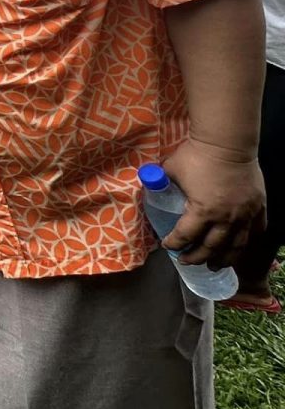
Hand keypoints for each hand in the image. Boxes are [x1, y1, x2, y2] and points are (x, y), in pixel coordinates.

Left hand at [160, 137, 265, 268]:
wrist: (228, 142)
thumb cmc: (196, 155)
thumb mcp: (171, 169)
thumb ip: (161, 182)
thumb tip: (150, 186)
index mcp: (203, 211)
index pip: (186, 235)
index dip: (175, 243)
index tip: (167, 246)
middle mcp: (226, 219)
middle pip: (212, 247)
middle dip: (197, 257)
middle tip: (187, 262)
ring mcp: (245, 214)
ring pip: (236, 245)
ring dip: (224, 258)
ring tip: (215, 266)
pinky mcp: (258, 207)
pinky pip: (255, 230)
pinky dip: (247, 240)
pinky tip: (240, 246)